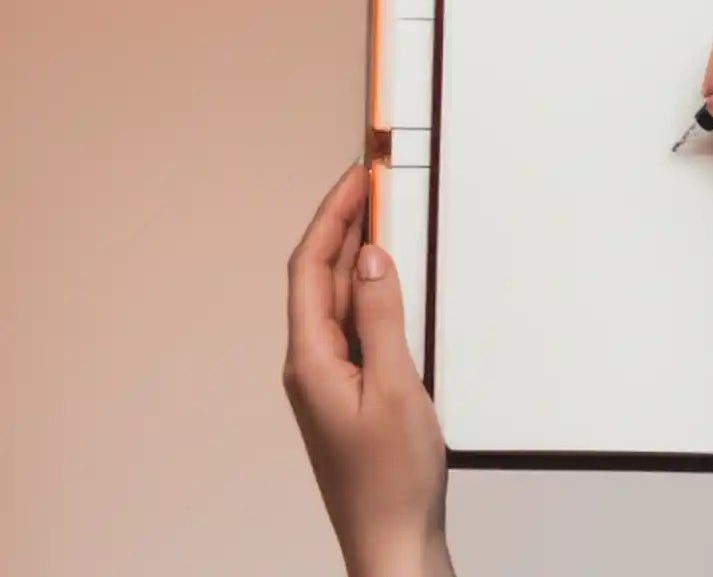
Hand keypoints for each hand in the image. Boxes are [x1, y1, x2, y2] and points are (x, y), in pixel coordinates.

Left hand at [285, 163, 451, 576]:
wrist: (393, 541)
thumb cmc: (392, 481)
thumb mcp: (397, 387)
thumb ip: (381, 318)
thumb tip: (370, 259)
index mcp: (311, 360)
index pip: (309, 267)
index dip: (331, 216)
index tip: (354, 178)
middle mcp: (312, 365)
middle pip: (318, 279)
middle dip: (343, 227)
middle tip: (371, 185)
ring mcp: (330, 380)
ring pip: (336, 302)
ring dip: (356, 258)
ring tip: (383, 218)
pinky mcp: (350, 393)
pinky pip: (354, 328)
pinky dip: (370, 295)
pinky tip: (390, 285)